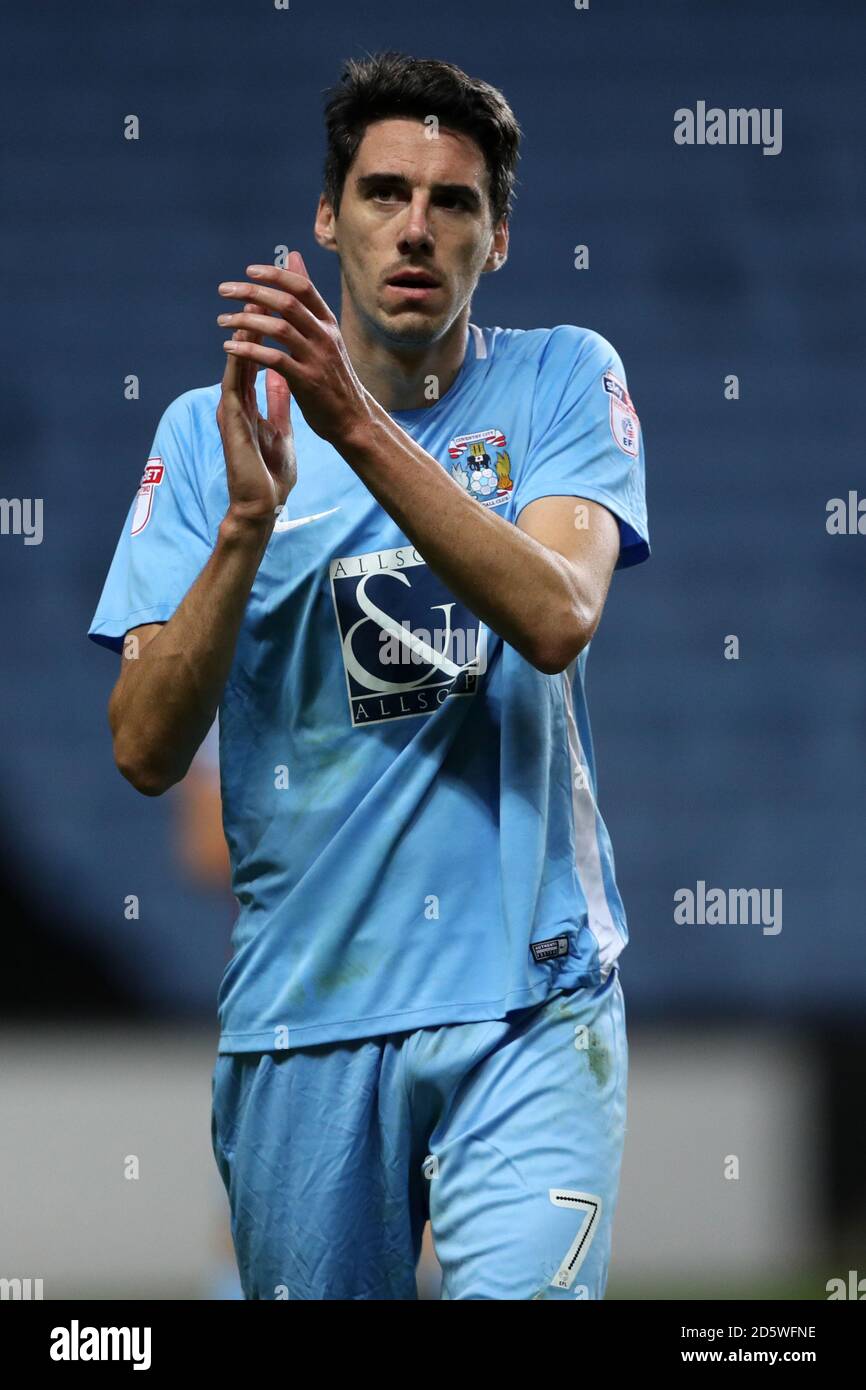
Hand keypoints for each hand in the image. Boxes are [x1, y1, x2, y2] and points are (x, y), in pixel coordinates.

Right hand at [216, 280, 297, 528]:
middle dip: (252, 320)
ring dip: (243, 331)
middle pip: (243, 351)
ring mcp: (231, 408)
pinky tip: (244, 337)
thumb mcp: (280, 429)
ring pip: (236, 359)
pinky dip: (238, 357)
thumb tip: (283, 378)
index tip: (275, 303)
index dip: (264, 329)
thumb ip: (278, 402)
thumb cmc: (269, 474)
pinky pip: (233, 381)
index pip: (256, 357)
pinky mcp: (231, 419)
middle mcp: (237, 400)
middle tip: (259, 288)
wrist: (262, 504)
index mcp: (249, 402)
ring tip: (252, 301)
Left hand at [217, 251, 370, 447]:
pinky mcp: (307, 382)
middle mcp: (325, 336)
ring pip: (279, 329)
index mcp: (328, 323)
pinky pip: (275, 360)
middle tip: (224, 290)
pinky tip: (230, 348)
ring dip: (246, 321)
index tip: (249, 270)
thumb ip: (306, 298)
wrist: (353, 418)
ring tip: (222, 320)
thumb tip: (293, 256)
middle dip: (252, 293)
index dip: (275, 275)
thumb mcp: (325, 333)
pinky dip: (250, 351)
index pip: (302, 287)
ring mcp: (317, 359)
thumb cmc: (333, 376)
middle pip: (287, 303)